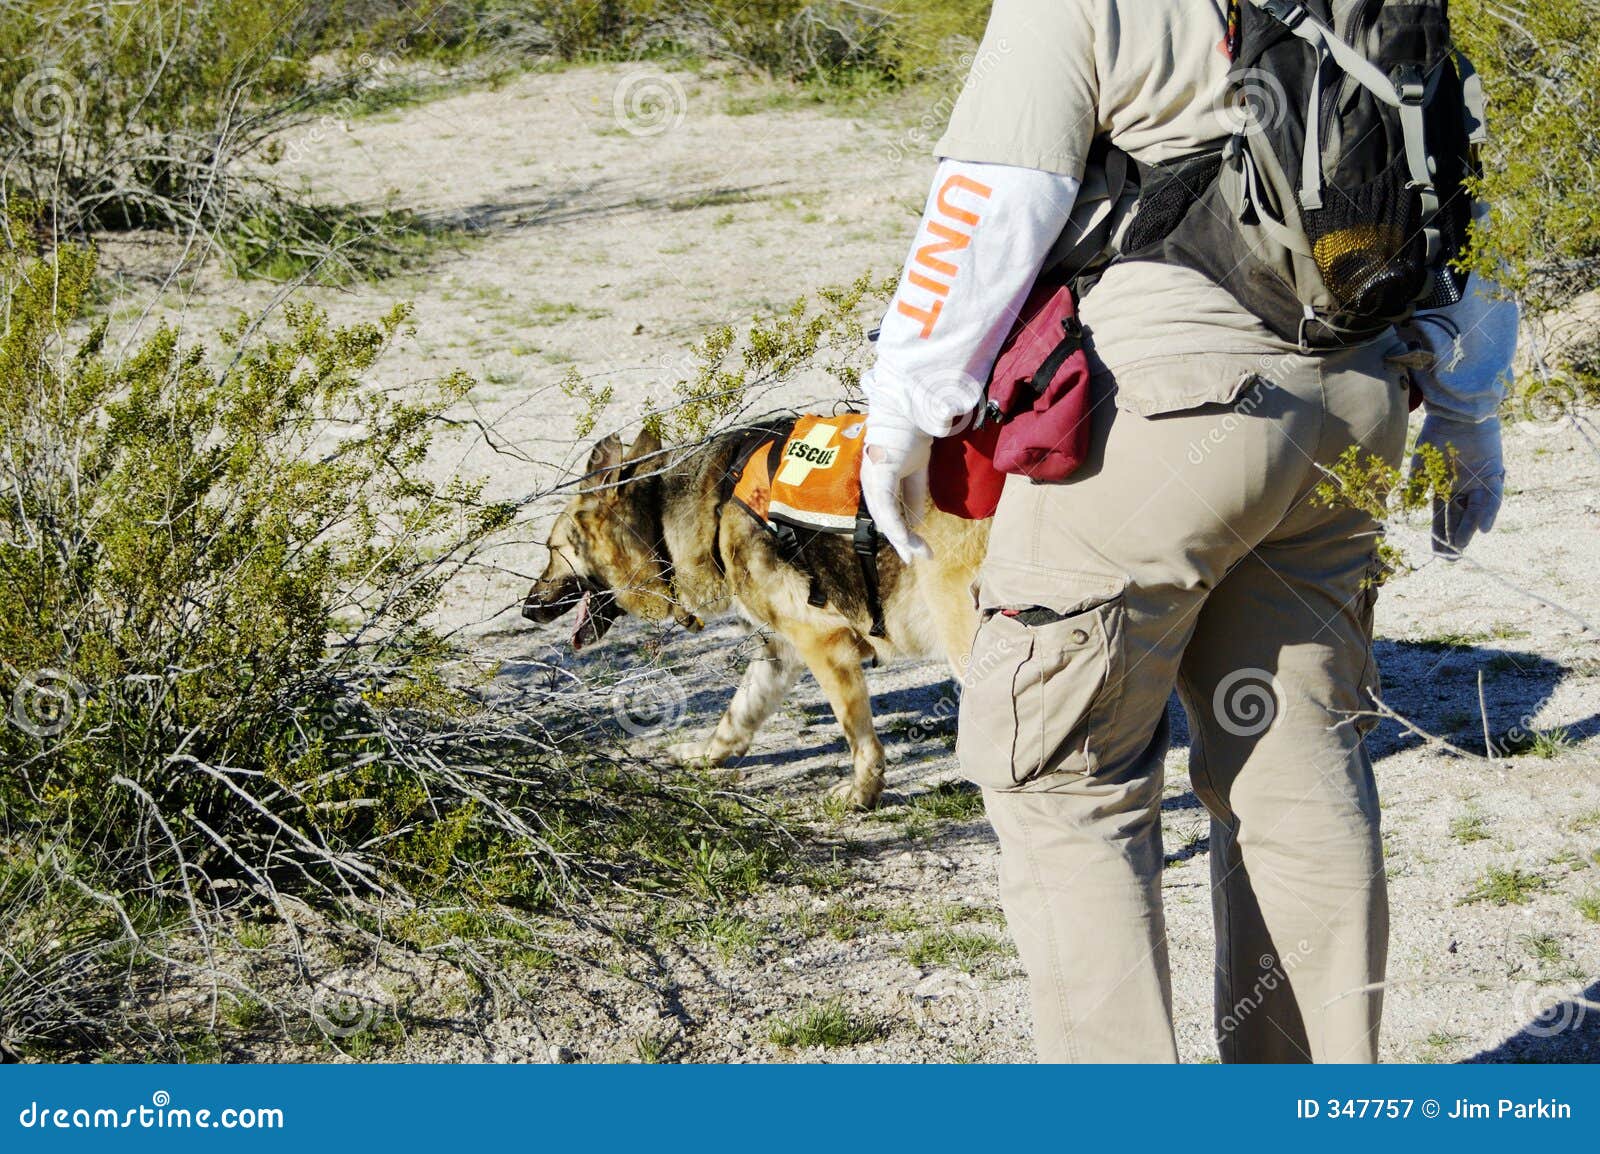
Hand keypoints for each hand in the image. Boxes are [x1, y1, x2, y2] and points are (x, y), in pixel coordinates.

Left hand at [860, 426, 932, 562]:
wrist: (911, 410)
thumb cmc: (911, 436)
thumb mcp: (917, 471)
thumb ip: (914, 496)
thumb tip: (916, 522)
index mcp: (878, 482)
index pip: (886, 514)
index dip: (900, 533)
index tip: (913, 550)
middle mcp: (870, 483)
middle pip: (883, 521)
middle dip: (900, 542)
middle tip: (914, 559)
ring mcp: (873, 479)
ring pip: (884, 517)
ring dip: (901, 538)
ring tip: (916, 553)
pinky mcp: (879, 474)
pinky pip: (886, 506)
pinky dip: (895, 524)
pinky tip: (905, 538)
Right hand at [1413, 413, 1503, 557]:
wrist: (1456, 413)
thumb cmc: (1436, 434)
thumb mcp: (1421, 463)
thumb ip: (1416, 485)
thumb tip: (1406, 507)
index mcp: (1444, 486)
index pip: (1441, 515)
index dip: (1438, 533)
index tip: (1435, 552)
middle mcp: (1462, 487)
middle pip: (1459, 517)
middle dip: (1454, 537)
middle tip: (1450, 558)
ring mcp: (1478, 482)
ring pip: (1475, 511)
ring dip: (1469, 529)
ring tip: (1461, 546)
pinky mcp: (1494, 474)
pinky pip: (1493, 497)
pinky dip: (1489, 513)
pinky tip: (1484, 528)